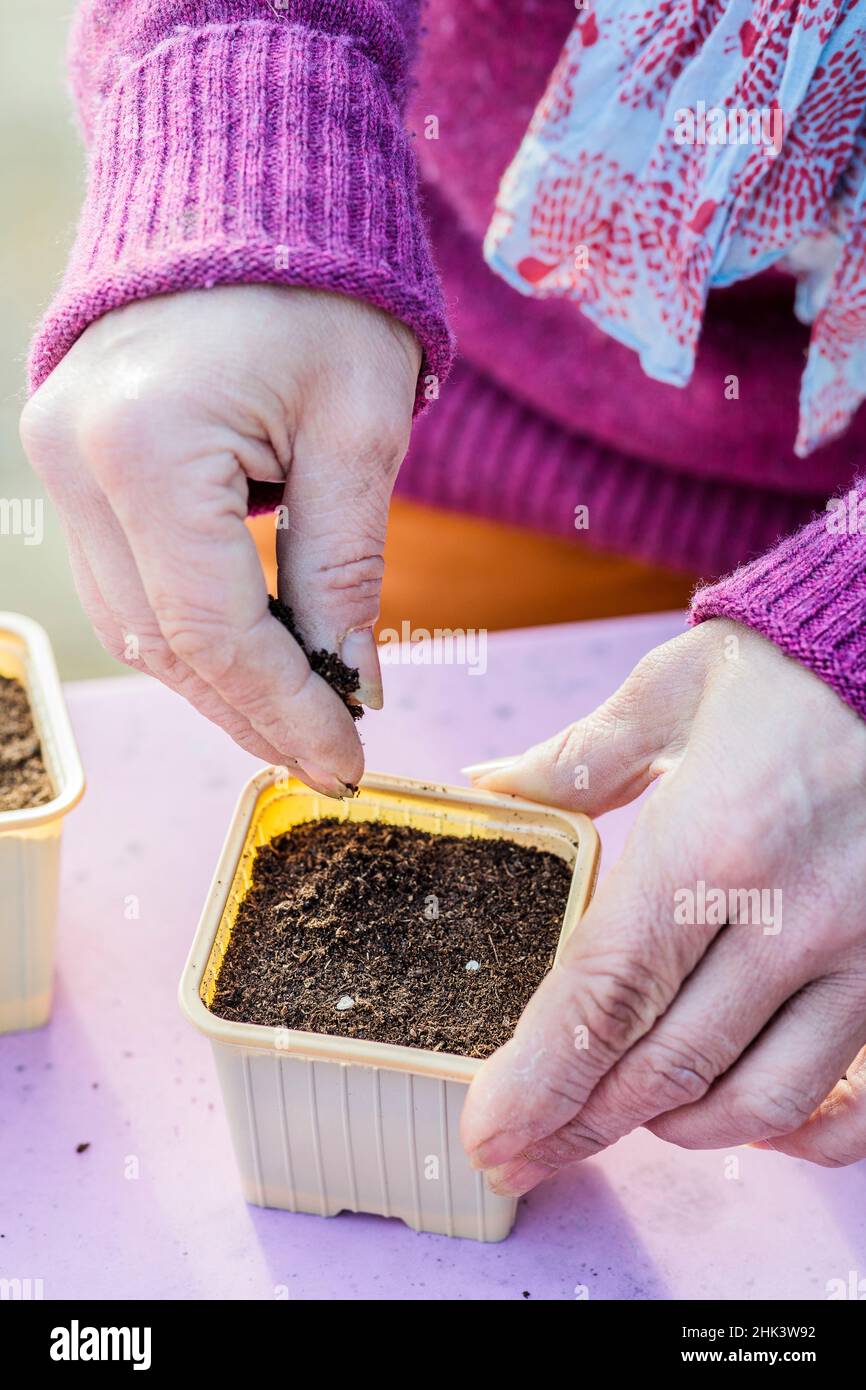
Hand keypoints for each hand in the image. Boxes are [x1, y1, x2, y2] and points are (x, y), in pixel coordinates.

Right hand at [20, 286, 420, 796]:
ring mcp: (58, 460)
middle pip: (161, 640)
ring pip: (133, 623)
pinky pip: (125, 580)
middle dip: (250, 710)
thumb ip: (345, 569)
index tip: (345, 760)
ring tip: (298, 720)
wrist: (244, 190)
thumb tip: (352, 685)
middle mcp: (75, 460)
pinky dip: (189, 631)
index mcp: (147, 444)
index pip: (213, 627)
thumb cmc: (323, 292)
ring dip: (217, 682)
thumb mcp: (358, 433)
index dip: (283, 708)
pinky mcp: (70, 459)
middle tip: (327, 756)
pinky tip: (252, 658)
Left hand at [461, 620, 865, 1190]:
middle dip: (580, 1124)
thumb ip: (576, 761)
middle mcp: (789, 918)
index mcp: (708, 846)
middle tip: (523, 1153)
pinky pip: (854, 1099)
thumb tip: (491, 788)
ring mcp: (860, 954)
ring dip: (674, 1126)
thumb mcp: (671, 694)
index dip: (539, 1081)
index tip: (490, 1132)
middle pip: (665, 1067)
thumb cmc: (791, 671)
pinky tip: (747, 1118)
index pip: (606, 997)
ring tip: (617, 1115)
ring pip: (758, 1100)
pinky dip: (795, 1132)